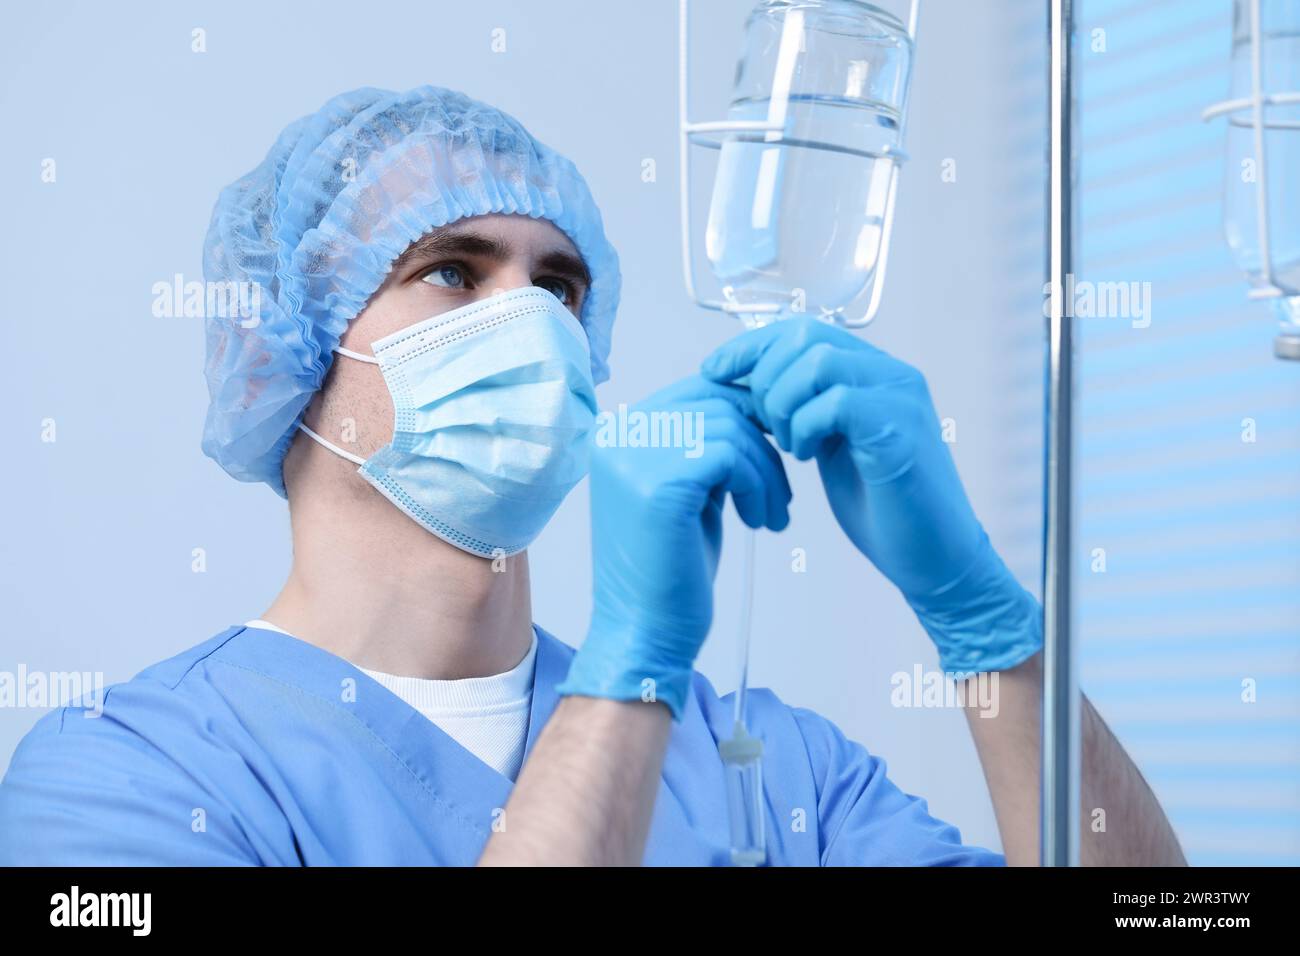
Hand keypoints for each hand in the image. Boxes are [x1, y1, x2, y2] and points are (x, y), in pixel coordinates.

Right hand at [557, 375, 790, 717]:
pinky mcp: (659, 482)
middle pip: (715, 400)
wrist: (646, 634)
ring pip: (730, 427)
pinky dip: (758, 485)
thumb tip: (751, 401)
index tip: (772, 456)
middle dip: (761, 441)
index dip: (746, 416)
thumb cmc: (671, 570)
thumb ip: (704, 444)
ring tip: (771, 515)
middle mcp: (617, 435)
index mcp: (618, 434)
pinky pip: (731, 455)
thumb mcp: (689, 490)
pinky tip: (759, 521)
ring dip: (765, 471)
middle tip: (778, 494)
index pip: (697, 389)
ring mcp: (633, 456)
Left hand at [701, 318, 1039, 672]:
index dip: (750, 346)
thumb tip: (749, 382)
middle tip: (765, 428)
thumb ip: (805, 407)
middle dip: (765, 379)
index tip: (714, 372)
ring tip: (792, 446)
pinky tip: (809, 458)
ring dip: (786, 405)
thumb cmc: (881, 507)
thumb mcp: (831, 445)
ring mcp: (900, 397)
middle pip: (805, 335)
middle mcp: (891, 373)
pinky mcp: (901, 429)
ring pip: (818, 362)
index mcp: (873, 372)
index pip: (801, 328)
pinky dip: (808, 427)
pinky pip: (838, 401)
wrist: (933, 557)